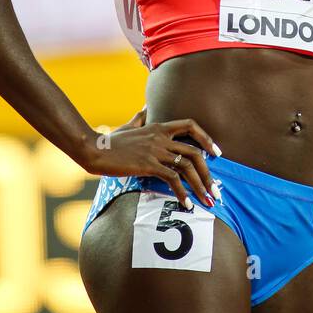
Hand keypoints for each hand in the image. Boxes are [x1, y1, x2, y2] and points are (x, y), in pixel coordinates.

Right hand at [81, 114, 222, 213]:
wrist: (95, 150)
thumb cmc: (111, 140)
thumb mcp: (129, 125)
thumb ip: (141, 117)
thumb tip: (146, 107)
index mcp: (159, 126)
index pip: (190, 125)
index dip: (206, 138)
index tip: (216, 153)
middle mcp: (161, 137)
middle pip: (194, 152)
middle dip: (208, 173)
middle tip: (215, 190)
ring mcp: (155, 151)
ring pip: (187, 167)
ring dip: (200, 185)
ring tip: (207, 201)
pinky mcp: (147, 165)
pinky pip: (172, 179)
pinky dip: (182, 193)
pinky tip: (186, 204)